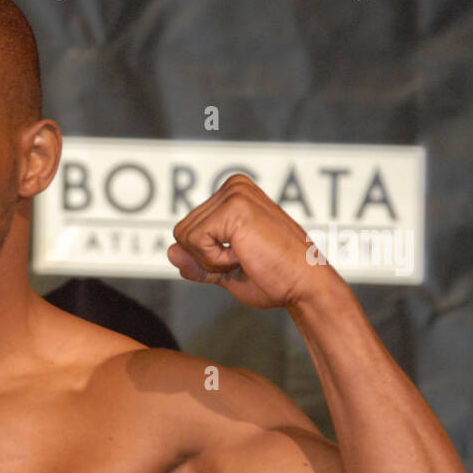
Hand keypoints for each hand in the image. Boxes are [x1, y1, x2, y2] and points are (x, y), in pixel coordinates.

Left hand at [167, 174, 331, 309]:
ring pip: (184, 238)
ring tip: (246, 256)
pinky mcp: (234, 207)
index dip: (204, 258)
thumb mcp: (224, 271)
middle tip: (245, 259)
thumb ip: (197, 261)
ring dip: (211, 260)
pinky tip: (244, 255)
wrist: (304, 286)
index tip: (241, 257)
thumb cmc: (273, 278)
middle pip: (181, 233)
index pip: (186, 231)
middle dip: (205, 259)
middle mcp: (232, 186)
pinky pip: (195, 242)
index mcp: (232, 194)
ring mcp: (234, 192)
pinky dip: (215, 260)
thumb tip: (168, 252)